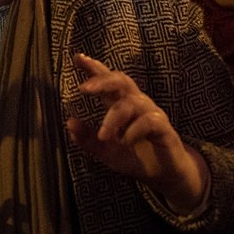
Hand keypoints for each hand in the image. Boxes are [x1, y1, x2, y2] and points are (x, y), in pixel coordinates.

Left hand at [65, 53, 209, 214]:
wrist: (164, 176)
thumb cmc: (135, 157)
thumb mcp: (105, 151)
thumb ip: (87, 139)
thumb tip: (69, 122)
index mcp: (120, 105)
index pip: (107, 81)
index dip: (94, 68)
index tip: (77, 57)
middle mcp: (136, 104)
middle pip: (122, 81)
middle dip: (102, 80)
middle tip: (83, 88)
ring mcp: (151, 114)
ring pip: (131, 103)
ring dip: (114, 118)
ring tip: (104, 136)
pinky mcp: (165, 129)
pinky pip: (149, 121)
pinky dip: (133, 130)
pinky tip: (125, 142)